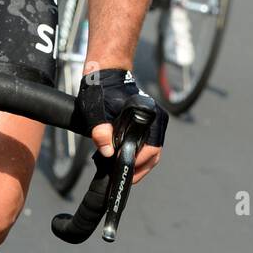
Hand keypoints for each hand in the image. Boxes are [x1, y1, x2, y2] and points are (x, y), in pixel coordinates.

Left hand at [78, 68, 167, 185]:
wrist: (106, 75)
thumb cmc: (102, 90)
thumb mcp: (96, 112)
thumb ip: (100, 132)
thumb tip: (107, 152)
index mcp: (147, 114)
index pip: (151, 148)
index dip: (138, 162)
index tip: (124, 169)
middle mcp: (156, 117)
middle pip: (155, 152)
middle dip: (140, 168)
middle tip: (125, 177)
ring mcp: (155, 119)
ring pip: (154, 149)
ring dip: (141, 162)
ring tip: (125, 170)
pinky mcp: (150, 121)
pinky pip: (150, 143)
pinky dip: (141, 153)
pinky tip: (127, 158)